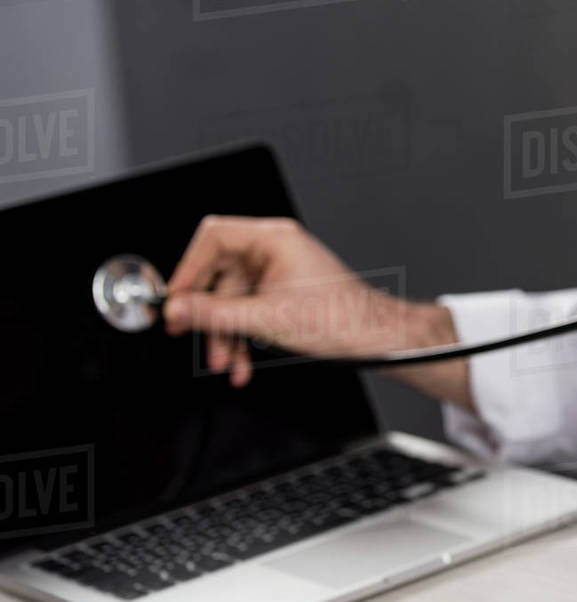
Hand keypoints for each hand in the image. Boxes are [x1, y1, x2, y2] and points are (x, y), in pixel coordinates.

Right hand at [163, 216, 464, 398]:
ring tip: (225, 363)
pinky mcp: (284, 292)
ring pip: (234, 298)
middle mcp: (276, 249)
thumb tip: (179, 307)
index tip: (176, 297)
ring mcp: (280, 271)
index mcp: (274, 238)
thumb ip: (216, 313)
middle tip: (189, 333)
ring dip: (225, 333)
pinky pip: (250, 310)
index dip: (188, 268)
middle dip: (208, 313)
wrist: (375, 338)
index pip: (213, 238)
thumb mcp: (266, 318)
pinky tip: (240, 363)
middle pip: (220, 273)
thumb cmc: (340, 317)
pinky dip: (242, 336)